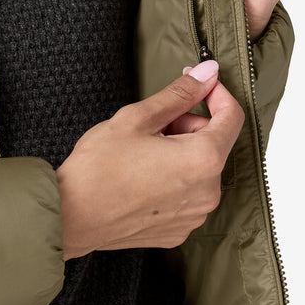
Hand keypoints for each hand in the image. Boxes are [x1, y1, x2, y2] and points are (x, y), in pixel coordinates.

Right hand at [55, 60, 243, 259]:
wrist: (72, 215)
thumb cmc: (99, 166)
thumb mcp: (138, 117)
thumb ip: (179, 93)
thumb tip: (208, 73)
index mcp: (203, 160)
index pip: (232, 117)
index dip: (215, 92)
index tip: (196, 82)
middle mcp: (208, 193)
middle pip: (213, 142)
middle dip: (187, 125)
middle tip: (151, 123)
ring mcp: (194, 216)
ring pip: (199, 168)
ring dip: (179, 152)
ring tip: (141, 152)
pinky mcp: (178, 230)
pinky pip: (187, 194)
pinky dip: (172, 179)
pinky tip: (140, 176)